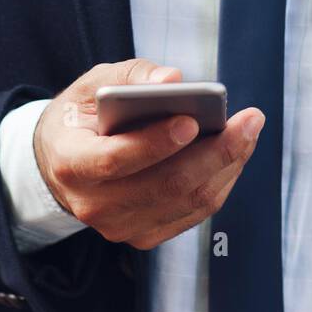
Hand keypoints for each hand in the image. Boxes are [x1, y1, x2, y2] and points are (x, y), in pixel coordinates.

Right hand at [32, 58, 264, 249]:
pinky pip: (193, 212)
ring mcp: (120, 227)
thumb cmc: (83, 117)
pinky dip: (220, 181)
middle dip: (215, 151)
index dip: (155, 143)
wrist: (62, 164)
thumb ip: (131, 76)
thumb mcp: (93, 84)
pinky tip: (234, 153)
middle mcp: (94, 205)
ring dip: (226, 165)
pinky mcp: (144, 235)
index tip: (192, 120)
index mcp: (71, 163)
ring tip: (249, 129)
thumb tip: (174, 78)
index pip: (115, 159)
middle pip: (165, 185)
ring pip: (186, 201)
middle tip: (249, 120)